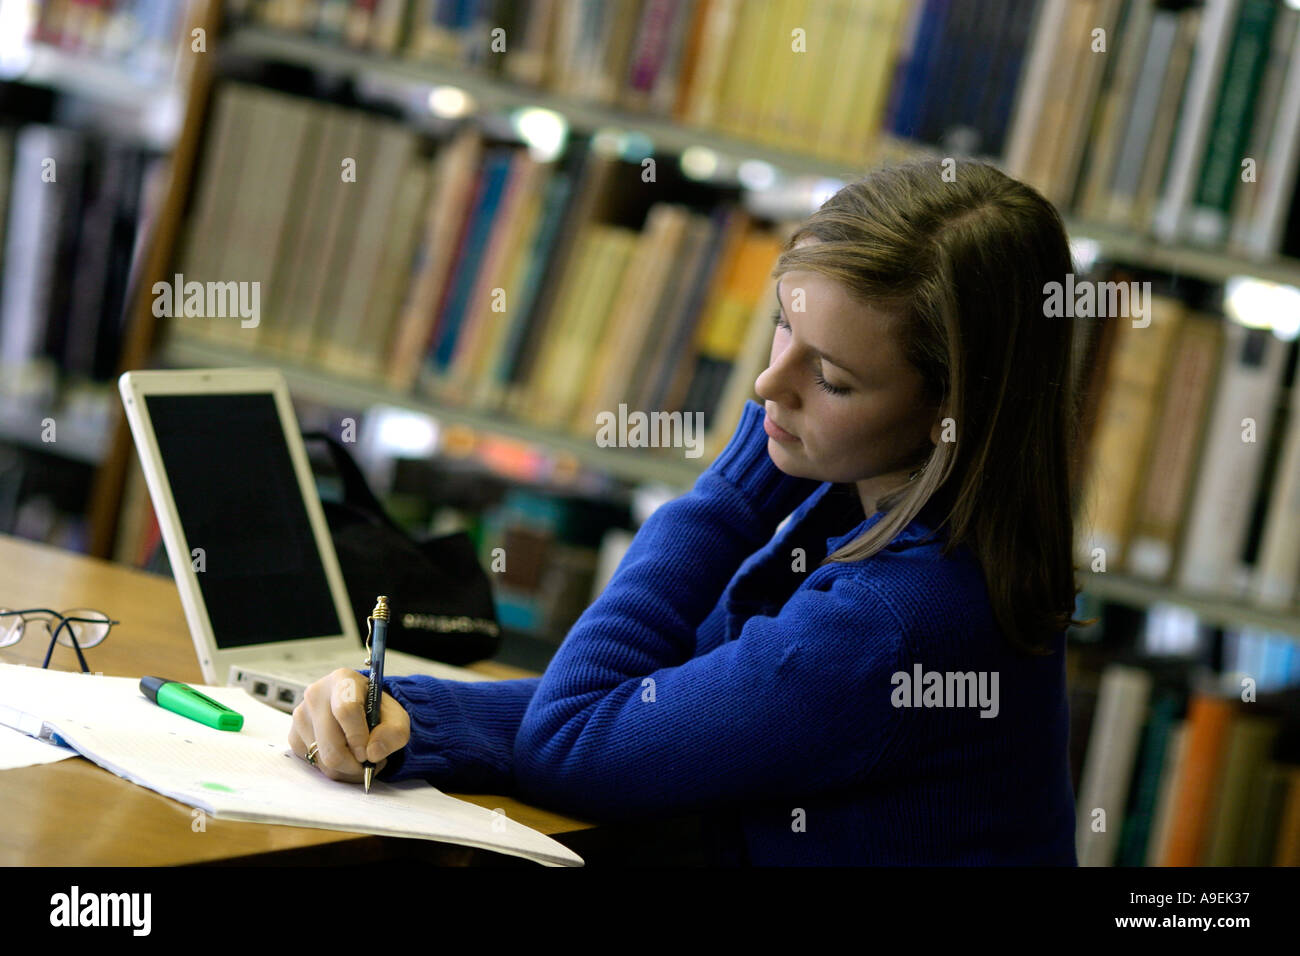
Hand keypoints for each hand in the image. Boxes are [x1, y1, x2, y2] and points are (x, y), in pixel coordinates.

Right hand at [288, 668, 409, 782]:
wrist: (359, 709)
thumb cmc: (376, 710)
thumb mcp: (397, 717)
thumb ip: (393, 733)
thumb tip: (372, 754)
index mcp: (342, 680)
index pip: (346, 711)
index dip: (359, 738)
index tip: (369, 754)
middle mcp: (315, 695)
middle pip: (331, 744)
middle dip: (354, 763)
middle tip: (370, 763)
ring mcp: (301, 716)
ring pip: (323, 759)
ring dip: (346, 769)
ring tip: (360, 758)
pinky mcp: (294, 736)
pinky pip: (313, 764)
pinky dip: (334, 769)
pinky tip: (345, 756)